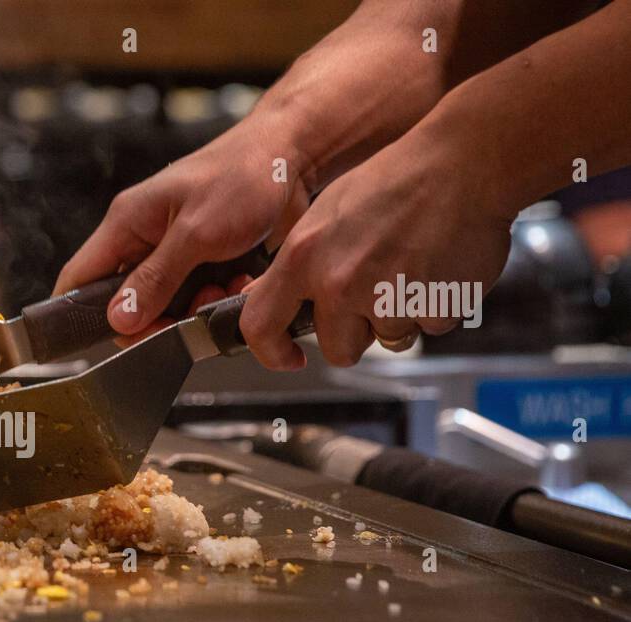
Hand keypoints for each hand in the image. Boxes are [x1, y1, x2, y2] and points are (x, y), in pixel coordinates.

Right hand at [55, 118, 310, 333]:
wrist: (295, 155)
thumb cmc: (244, 176)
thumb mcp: (196, 233)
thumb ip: (155, 279)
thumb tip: (118, 319)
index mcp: (126, 222)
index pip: (78, 278)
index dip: (80, 314)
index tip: (110, 337)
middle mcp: (143, 238)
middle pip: (123, 303)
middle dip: (154, 319)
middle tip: (183, 320)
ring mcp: (173, 251)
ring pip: (164, 305)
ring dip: (193, 311)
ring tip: (222, 294)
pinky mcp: (203, 260)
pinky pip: (197, 297)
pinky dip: (218, 300)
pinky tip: (239, 284)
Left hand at [241, 128, 514, 368]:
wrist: (463, 163)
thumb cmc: (396, 181)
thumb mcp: (323, 215)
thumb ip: (296, 265)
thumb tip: (264, 300)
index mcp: (303, 257)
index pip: (260, 326)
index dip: (272, 352)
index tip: (288, 356)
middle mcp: (338, 281)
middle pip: (337, 351)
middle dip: (356, 335)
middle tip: (375, 296)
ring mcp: (385, 297)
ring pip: (387, 340)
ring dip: (400, 317)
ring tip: (410, 268)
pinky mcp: (431, 306)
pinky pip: (428, 327)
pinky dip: (436, 306)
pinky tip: (438, 266)